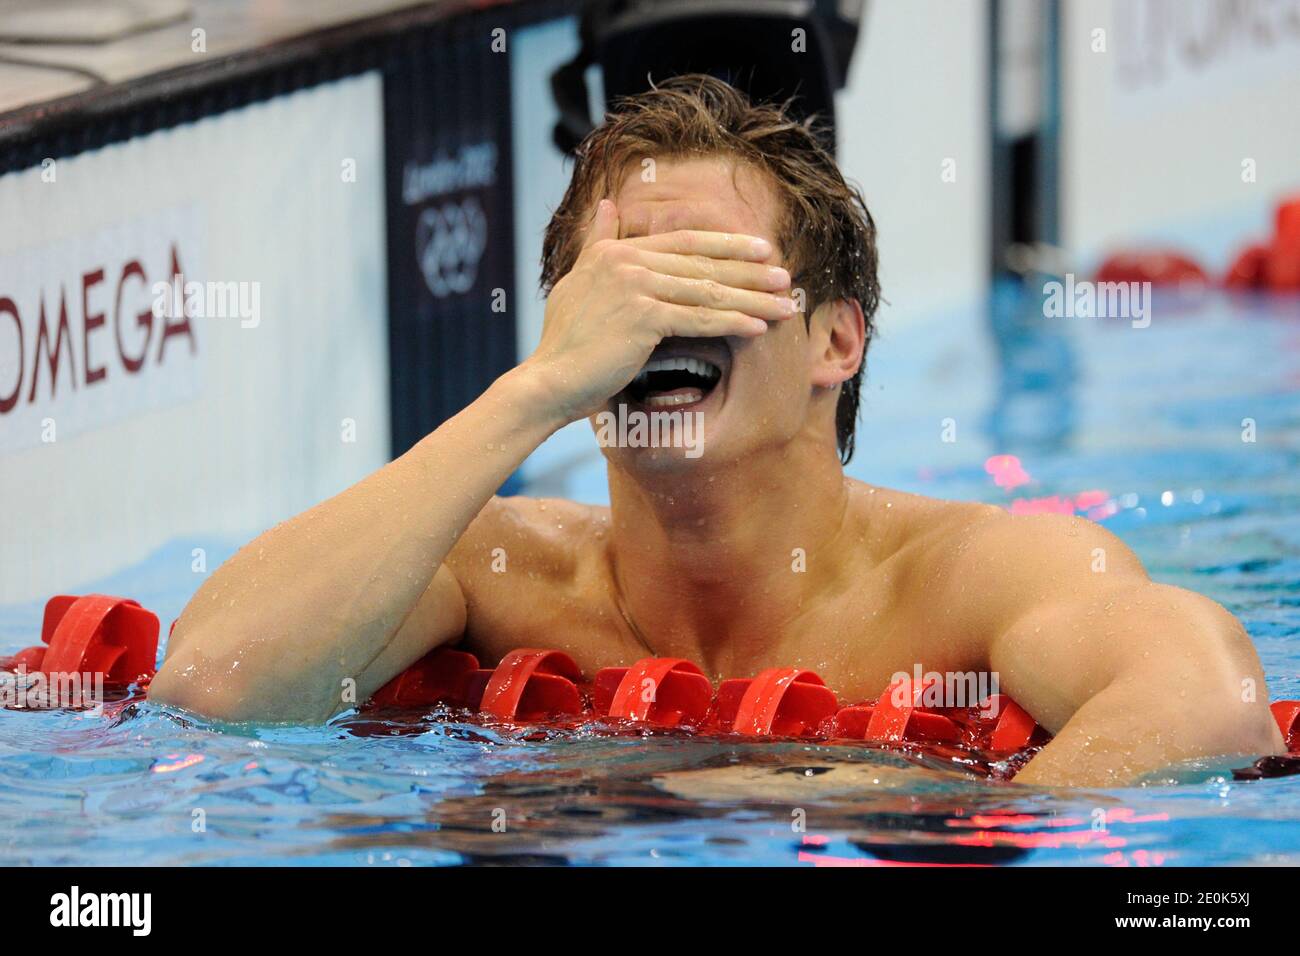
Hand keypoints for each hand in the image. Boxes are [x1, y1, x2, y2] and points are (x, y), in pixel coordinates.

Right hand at [521, 199, 795, 422]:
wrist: (549, 380)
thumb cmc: (565, 341)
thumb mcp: (579, 281)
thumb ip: (597, 243)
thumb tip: (606, 205)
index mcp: (616, 251)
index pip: (684, 242)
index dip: (727, 245)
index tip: (761, 248)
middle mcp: (627, 261)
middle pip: (703, 264)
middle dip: (750, 271)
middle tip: (785, 276)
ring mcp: (635, 287)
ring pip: (707, 292)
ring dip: (752, 299)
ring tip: (784, 305)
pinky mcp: (643, 318)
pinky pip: (699, 319)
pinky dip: (732, 323)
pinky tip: (759, 327)